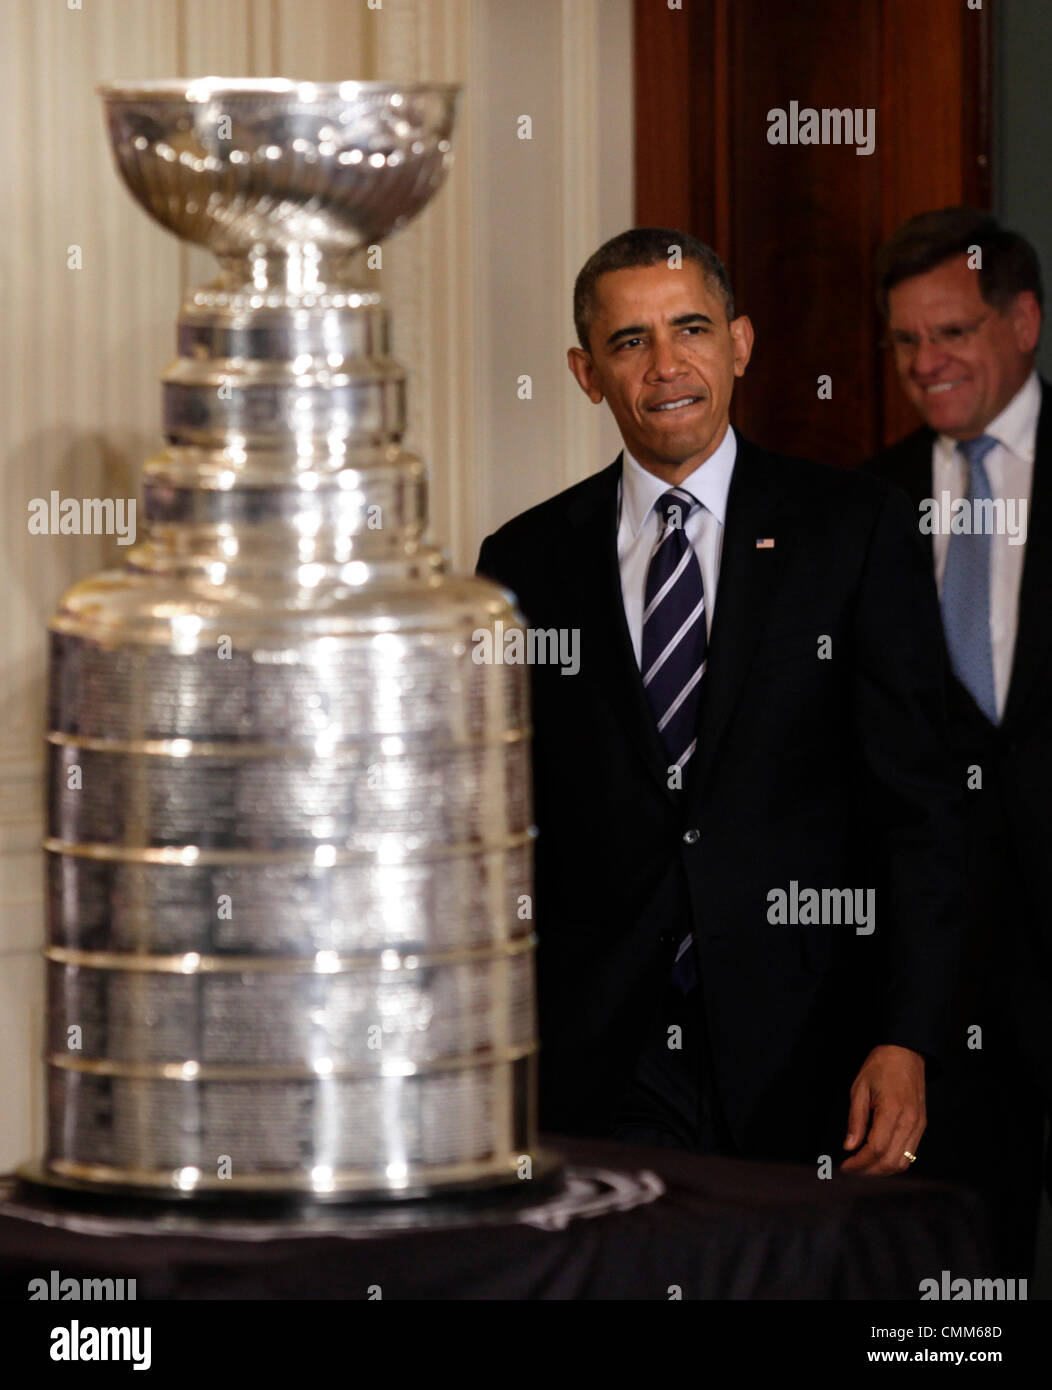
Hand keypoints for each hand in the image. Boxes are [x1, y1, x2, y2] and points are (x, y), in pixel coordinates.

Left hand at [840, 1044, 924, 1174]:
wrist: (906, 1052)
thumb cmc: (880, 1066)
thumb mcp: (859, 1088)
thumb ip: (855, 1120)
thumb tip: (849, 1147)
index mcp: (892, 1111)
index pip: (875, 1148)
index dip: (859, 1162)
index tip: (845, 1166)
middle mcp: (909, 1122)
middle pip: (890, 1161)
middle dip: (868, 1171)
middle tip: (851, 1170)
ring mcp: (918, 1126)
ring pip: (902, 1163)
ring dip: (881, 1171)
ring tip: (863, 1167)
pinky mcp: (922, 1126)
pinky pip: (910, 1154)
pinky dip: (893, 1162)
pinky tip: (879, 1159)